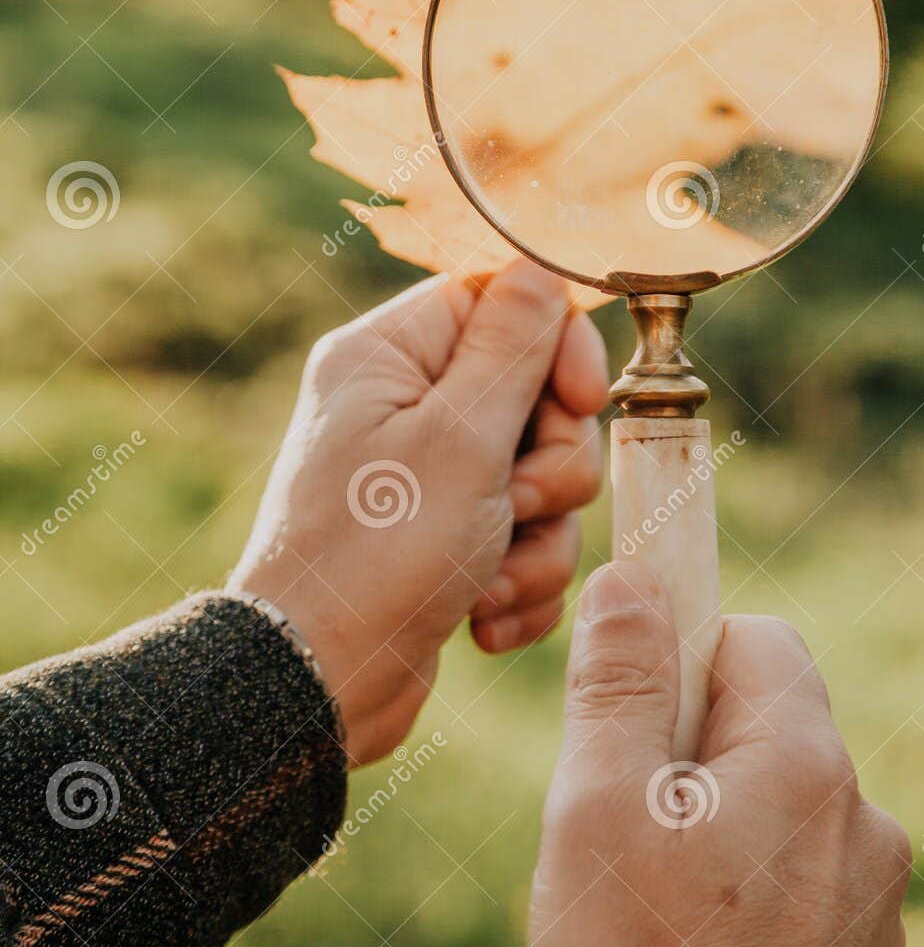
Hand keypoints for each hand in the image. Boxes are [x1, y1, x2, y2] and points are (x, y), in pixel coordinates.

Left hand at [229, 262, 607, 763]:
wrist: (318, 682)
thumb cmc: (379, 552)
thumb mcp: (461, 437)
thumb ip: (514, 346)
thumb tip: (540, 264)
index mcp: (389, 355)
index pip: (505, 302)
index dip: (560, 349)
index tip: (581, 399)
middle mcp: (402, 407)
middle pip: (538, 398)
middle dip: (552, 467)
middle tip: (516, 504)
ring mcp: (422, 480)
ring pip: (541, 480)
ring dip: (538, 540)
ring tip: (489, 581)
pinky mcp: (442, 544)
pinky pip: (522, 542)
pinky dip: (517, 584)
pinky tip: (481, 621)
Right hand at [528, 561, 910, 946]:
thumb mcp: (597, 804)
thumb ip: (619, 680)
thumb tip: (632, 578)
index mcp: (805, 764)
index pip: (757, 639)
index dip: (684, 655)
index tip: (631, 706)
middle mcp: (862, 823)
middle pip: (768, 730)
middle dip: (691, 753)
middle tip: (621, 826)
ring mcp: (873, 903)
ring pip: (781, 816)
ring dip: (719, 832)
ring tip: (651, 910)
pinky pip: (802, 892)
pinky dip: (750, 901)